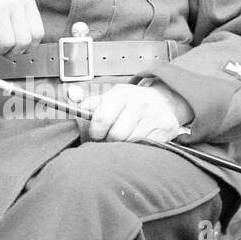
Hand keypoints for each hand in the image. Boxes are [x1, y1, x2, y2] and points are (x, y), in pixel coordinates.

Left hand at [76, 83, 192, 143]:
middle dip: (110, 140)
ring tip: (126, 137)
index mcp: (122, 93)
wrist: (163, 100)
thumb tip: (74, 109)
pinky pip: (146, 146)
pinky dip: (140, 146)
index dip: (95, 132)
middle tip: (112, 138)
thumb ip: (91, 105)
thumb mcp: (111, 97)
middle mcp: (139, 103)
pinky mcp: (165, 128)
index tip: (96, 134)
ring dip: (125, 145)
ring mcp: (154, 116)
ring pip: (131, 142)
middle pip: (116, 135)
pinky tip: (140, 138)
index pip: (102, 119)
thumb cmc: (131, 102)